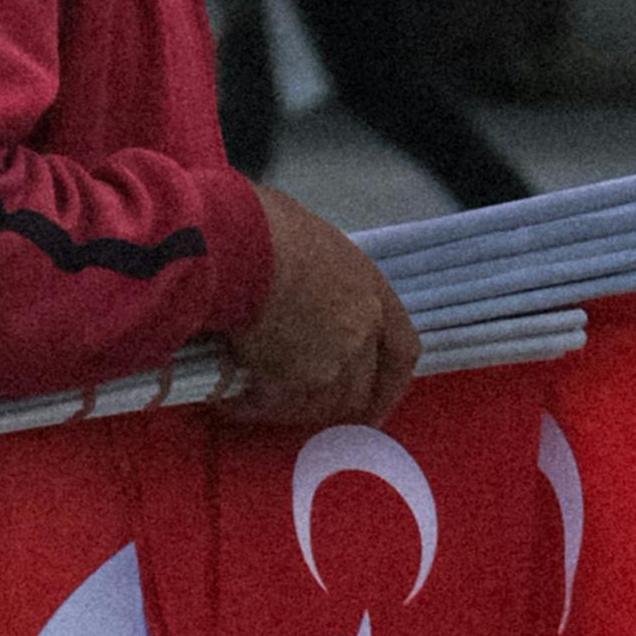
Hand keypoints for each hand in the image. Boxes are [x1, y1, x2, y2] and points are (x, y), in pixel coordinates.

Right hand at [225, 187, 419, 427]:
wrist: (240, 249)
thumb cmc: (270, 226)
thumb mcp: (317, 244)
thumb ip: (326, 278)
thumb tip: (303, 285)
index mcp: (374, 294)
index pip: (402, 352)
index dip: (390, 386)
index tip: (375, 407)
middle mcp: (361, 334)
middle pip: (360, 392)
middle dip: (333, 407)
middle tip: (303, 409)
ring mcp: (329, 363)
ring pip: (317, 407)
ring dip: (290, 409)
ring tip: (257, 401)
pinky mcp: (291, 382)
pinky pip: (274, 408)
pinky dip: (254, 409)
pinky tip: (232, 403)